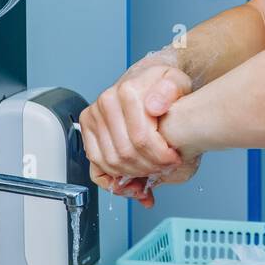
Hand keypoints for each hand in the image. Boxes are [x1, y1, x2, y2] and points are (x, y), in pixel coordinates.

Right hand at [80, 64, 191, 207]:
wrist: (147, 80)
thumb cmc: (162, 84)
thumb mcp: (176, 81)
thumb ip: (171, 90)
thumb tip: (154, 106)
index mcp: (126, 92)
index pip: (141, 138)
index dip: (160, 156)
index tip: (173, 159)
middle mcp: (105, 104)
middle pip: (125, 153)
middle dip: (149, 168)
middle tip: (165, 169)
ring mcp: (93, 118)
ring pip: (110, 163)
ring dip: (133, 176)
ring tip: (151, 175)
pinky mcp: (87, 131)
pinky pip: (96, 166)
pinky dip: (114, 181)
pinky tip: (132, 184)